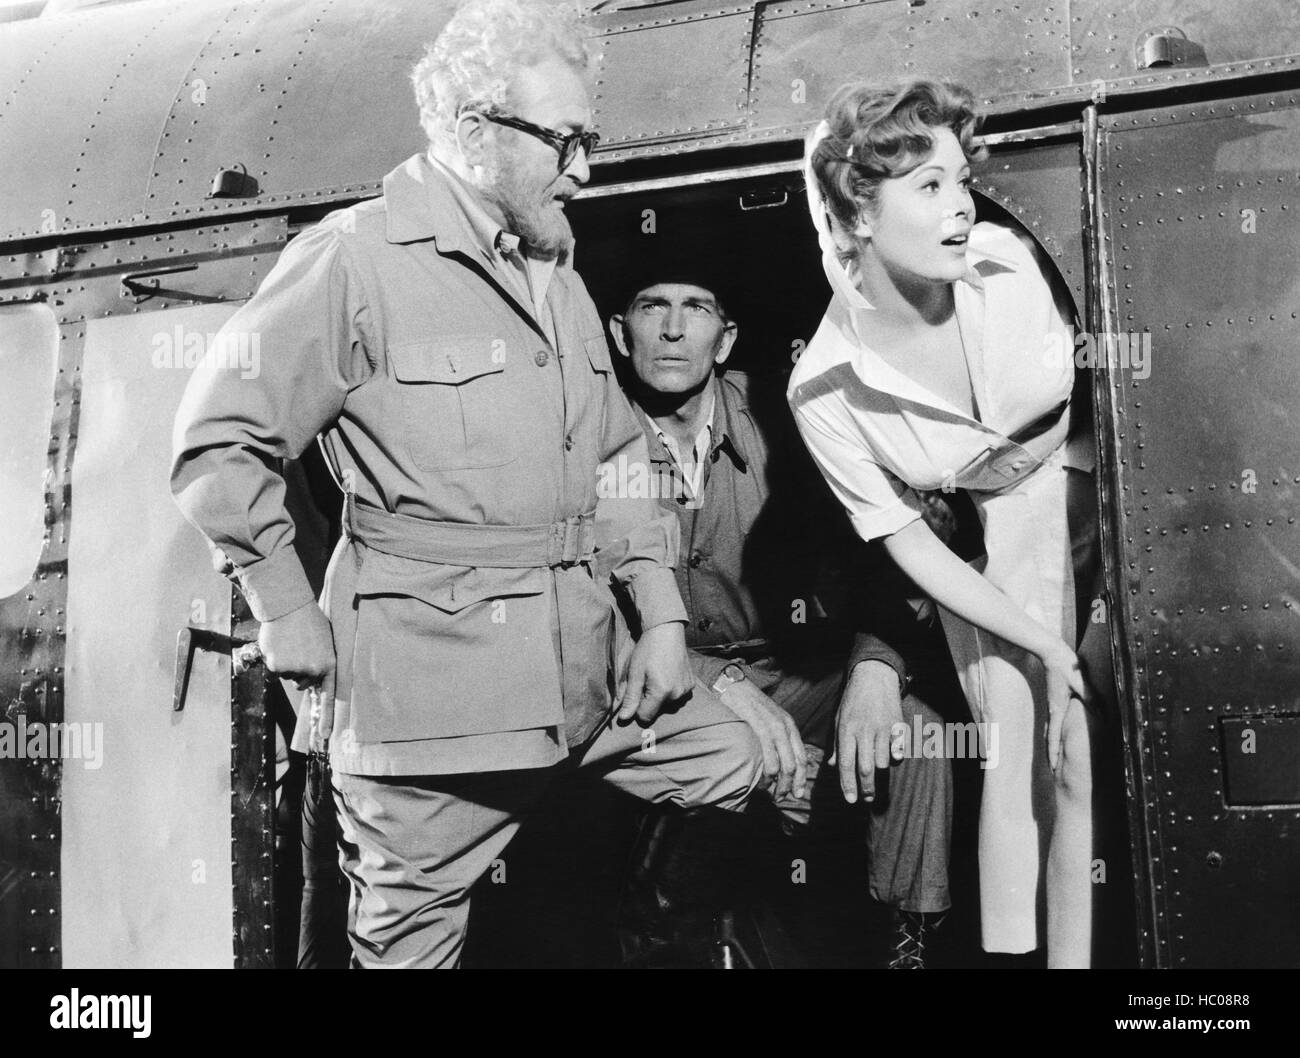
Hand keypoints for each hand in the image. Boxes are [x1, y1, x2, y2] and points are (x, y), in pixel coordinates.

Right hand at [258, 601, 335, 752]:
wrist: (289, 605)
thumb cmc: (309, 621)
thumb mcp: (324, 642)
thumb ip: (320, 662)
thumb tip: (311, 680)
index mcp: (329, 664)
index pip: (329, 695)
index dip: (326, 717)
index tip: (324, 736)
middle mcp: (313, 670)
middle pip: (302, 682)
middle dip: (300, 670)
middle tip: (300, 647)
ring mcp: (294, 669)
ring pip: (288, 674)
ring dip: (287, 661)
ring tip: (291, 641)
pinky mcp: (277, 666)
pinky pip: (276, 668)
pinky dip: (275, 658)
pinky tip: (280, 643)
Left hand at [615, 622, 692, 724]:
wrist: (667, 631)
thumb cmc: (648, 650)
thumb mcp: (634, 673)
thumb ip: (630, 698)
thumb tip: (624, 719)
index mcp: (661, 692)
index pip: (645, 717)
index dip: (637, 707)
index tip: (636, 691)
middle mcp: (677, 694)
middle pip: (657, 711)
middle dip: (649, 701)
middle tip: (647, 680)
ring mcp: (686, 689)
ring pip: (668, 705)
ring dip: (661, 697)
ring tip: (657, 676)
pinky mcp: (692, 684)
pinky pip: (678, 696)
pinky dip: (671, 690)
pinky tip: (667, 675)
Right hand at [717, 680, 806, 800]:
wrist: (732, 685)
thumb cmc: (747, 703)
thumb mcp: (769, 716)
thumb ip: (777, 735)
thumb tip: (780, 760)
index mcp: (789, 725)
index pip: (802, 757)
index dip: (801, 779)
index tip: (797, 794)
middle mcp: (784, 728)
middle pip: (794, 765)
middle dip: (788, 786)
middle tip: (779, 798)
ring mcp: (772, 729)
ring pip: (782, 766)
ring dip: (775, 784)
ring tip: (766, 793)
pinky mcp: (759, 730)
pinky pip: (768, 759)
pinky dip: (765, 776)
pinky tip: (758, 782)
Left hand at [832, 660, 903, 803]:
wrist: (874, 677)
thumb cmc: (853, 701)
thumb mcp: (839, 720)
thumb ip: (838, 745)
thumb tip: (834, 767)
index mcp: (847, 730)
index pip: (846, 764)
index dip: (848, 784)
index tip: (851, 800)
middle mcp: (864, 730)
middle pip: (866, 768)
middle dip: (866, 788)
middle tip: (867, 799)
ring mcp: (883, 728)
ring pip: (883, 762)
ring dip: (880, 773)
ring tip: (876, 777)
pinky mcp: (898, 725)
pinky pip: (899, 750)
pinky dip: (896, 757)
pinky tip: (892, 758)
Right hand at [1043, 643, 1085, 772]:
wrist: (1050, 652)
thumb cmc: (1065, 666)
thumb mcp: (1080, 682)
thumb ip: (1091, 697)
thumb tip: (1102, 713)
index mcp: (1058, 709)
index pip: (1054, 737)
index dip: (1053, 753)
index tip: (1052, 768)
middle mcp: (1053, 709)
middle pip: (1050, 737)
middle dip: (1051, 754)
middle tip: (1052, 769)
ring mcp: (1053, 705)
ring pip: (1051, 729)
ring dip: (1052, 744)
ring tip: (1053, 756)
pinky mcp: (1055, 699)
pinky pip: (1054, 721)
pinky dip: (1054, 731)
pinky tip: (1057, 732)